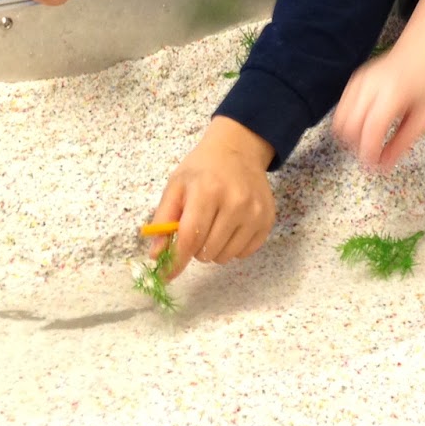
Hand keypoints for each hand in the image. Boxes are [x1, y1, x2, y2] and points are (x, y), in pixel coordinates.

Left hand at [148, 116, 275, 277]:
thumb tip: (156, 256)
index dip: (176, 261)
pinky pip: (245, 253)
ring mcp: (255, 212)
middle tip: (195, 230)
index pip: (190, 238)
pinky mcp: (268, 220)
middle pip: (207, 251)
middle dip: (195, 248)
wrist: (238, 149)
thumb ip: (163, 221)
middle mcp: (236, 202)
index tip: (165, 275)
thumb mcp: (176, 186)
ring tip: (213, 227)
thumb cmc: (202, 169)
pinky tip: (230, 228)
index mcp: (208, 191)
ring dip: (213, 250)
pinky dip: (233, 247)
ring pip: (226, 256)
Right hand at [332, 0, 424, 171]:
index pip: (370, 131)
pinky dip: (348, 123)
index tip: (375, 168)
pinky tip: (364, 127)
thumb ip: (403, 142)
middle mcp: (371, 86)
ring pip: (340, 120)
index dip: (369, 154)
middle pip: (349, 128)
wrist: (424, 48)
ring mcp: (359, 81)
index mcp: (392, 94)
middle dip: (358, 148)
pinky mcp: (354, 80)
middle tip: (373, 156)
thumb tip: (384, 166)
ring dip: (350, 137)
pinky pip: (342, 109)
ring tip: (369, 142)